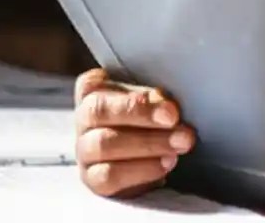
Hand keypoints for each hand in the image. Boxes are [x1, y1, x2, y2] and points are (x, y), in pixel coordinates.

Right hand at [74, 68, 195, 196]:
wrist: (153, 159)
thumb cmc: (152, 120)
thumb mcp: (154, 101)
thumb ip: (155, 98)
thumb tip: (163, 104)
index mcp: (93, 90)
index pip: (95, 84)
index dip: (131, 96)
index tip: (168, 107)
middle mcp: (83, 118)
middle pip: (99, 111)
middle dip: (142, 115)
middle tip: (176, 122)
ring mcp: (84, 151)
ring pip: (104, 144)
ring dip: (148, 144)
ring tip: (180, 144)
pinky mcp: (93, 179)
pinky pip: (109, 176)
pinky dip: (141, 170)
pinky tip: (165, 164)